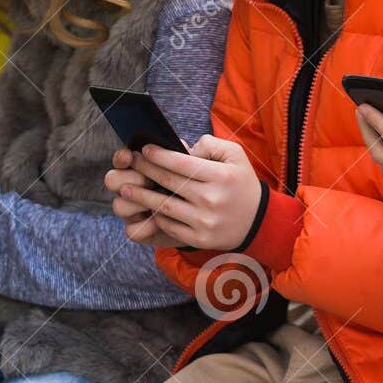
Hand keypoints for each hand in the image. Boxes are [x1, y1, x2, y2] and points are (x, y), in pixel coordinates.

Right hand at [104, 148, 188, 250]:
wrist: (206, 219)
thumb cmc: (197, 187)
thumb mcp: (196, 169)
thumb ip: (188, 156)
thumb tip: (186, 147)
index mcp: (140, 167)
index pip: (122, 159)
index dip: (122, 157)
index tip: (130, 156)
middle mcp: (131, 187)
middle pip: (112, 180)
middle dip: (130, 179)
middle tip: (149, 181)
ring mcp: (132, 210)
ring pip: (119, 205)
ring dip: (137, 203)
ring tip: (156, 203)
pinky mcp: (140, 230)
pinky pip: (132, 230)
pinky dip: (145, 227)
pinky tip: (159, 223)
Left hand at [107, 135, 261, 251]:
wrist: (257, 221)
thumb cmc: (241, 183)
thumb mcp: (235, 155)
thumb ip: (210, 144)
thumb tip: (182, 148)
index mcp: (220, 176)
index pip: (181, 163)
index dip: (158, 155)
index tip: (144, 150)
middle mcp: (211, 199)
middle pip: (169, 183)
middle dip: (145, 171)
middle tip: (131, 164)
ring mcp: (204, 221)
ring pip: (164, 206)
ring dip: (141, 197)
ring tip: (125, 189)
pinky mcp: (199, 238)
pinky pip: (170, 226)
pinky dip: (156, 216)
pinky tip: (147, 208)